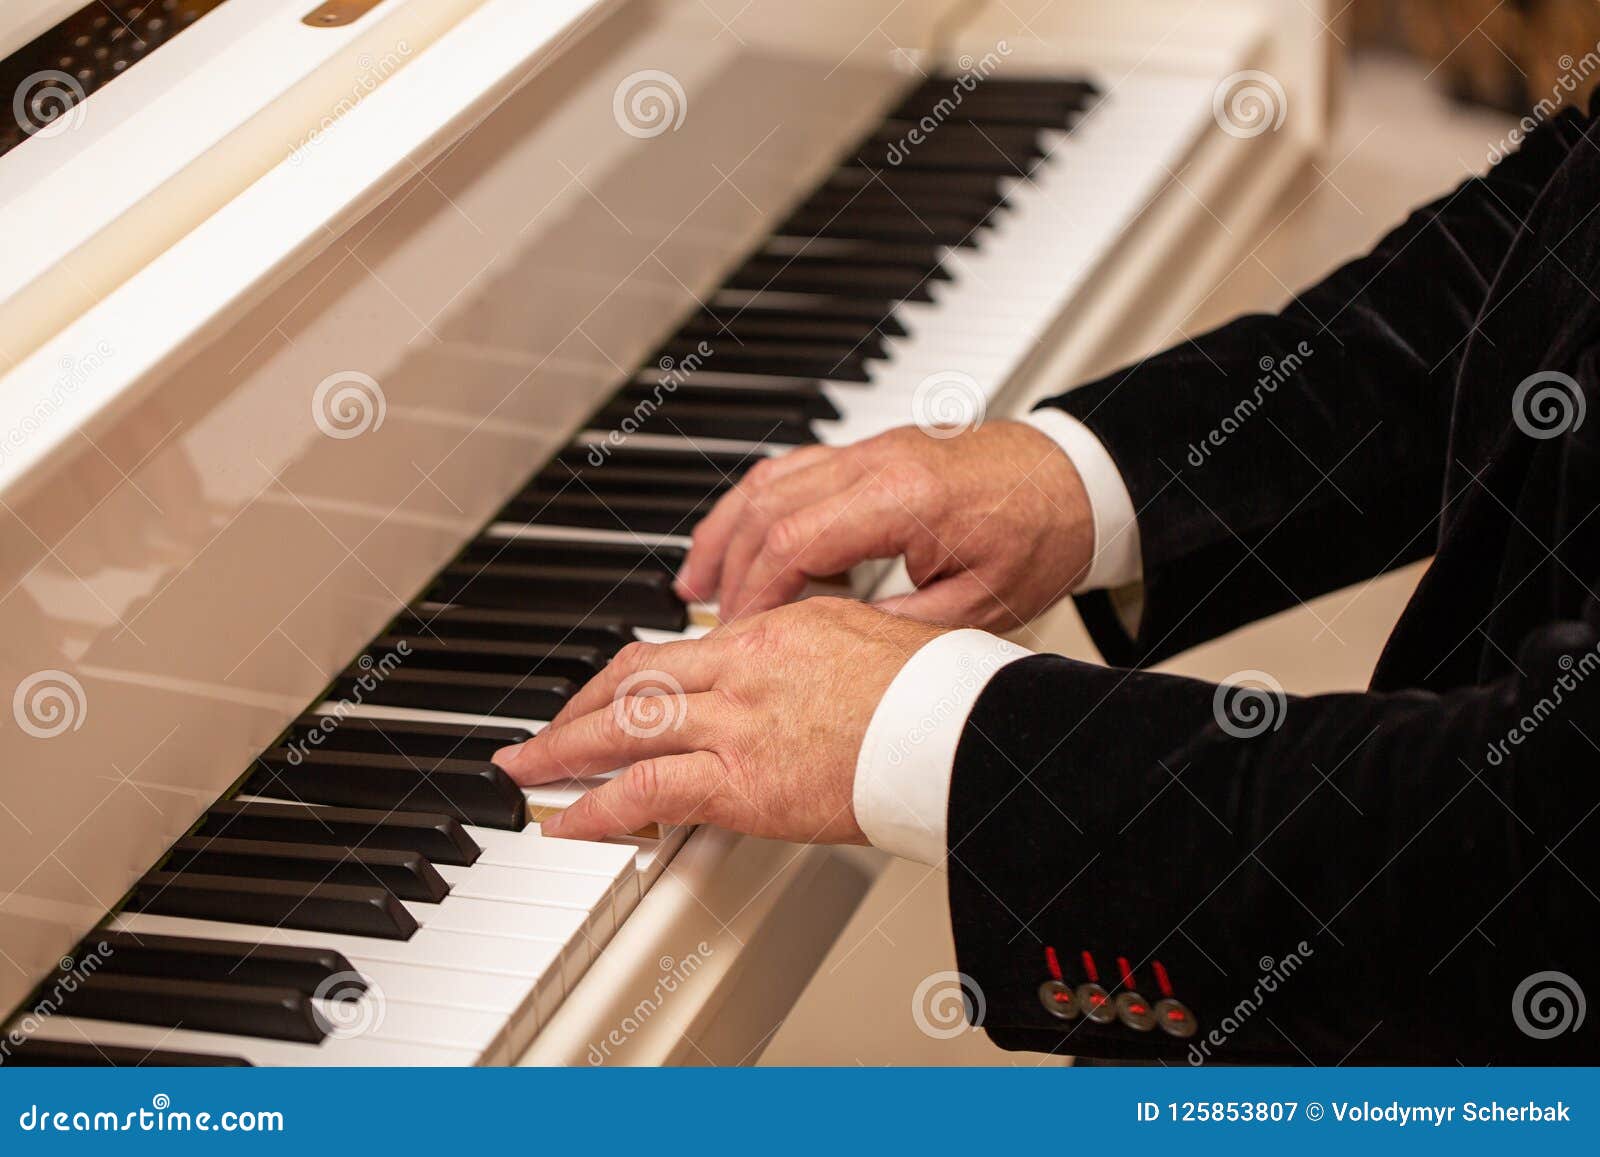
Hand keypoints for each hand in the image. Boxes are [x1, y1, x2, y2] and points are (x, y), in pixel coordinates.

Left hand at [491, 598, 946, 842]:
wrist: (958, 727)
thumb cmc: (933, 691)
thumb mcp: (862, 637)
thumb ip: (808, 650)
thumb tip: (786, 668)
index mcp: (774, 628)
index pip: (678, 649)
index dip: (630, 675)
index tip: (609, 694)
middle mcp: (744, 666)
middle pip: (634, 678)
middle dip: (577, 708)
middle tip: (540, 732)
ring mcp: (738, 722)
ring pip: (625, 726)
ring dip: (565, 750)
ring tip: (528, 770)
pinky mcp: (744, 781)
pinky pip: (648, 789)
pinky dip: (597, 805)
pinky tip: (569, 817)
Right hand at [674, 420, 1093, 630]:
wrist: (1073, 478)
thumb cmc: (1038, 536)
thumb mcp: (975, 608)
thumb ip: (895, 629)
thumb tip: (824, 655)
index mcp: (906, 497)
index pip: (796, 540)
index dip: (757, 593)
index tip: (740, 635)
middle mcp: (877, 462)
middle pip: (767, 508)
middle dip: (729, 570)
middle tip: (711, 624)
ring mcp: (869, 450)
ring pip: (767, 482)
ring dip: (726, 534)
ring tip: (695, 587)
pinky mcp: (867, 452)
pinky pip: (789, 471)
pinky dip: (752, 507)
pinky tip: (734, 543)